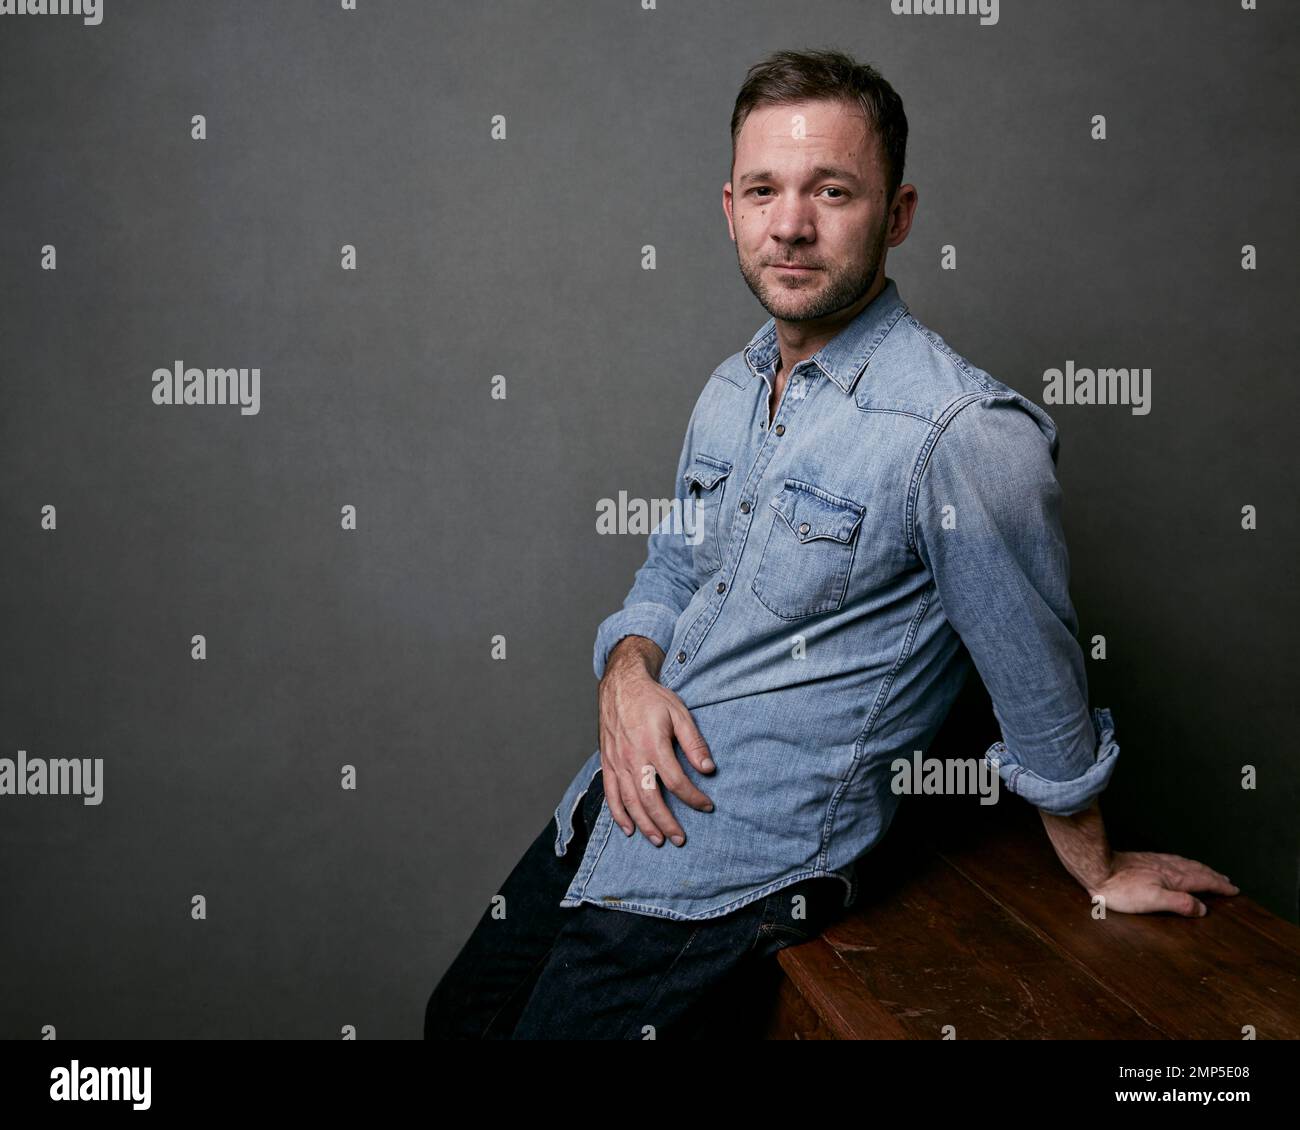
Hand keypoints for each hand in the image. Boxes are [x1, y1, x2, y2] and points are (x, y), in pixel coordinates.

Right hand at [597, 637, 714, 846]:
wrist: (620, 684)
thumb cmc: (652, 698)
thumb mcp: (679, 713)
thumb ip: (694, 743)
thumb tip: (709, 768)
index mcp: (653, 745)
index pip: (676, 781)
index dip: (693, 797)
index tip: (706, 805)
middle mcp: (633, 757)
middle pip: (650, 799)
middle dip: (667, 822)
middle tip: (681, 839)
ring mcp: (617, 762)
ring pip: (630, 801)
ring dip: (644, 824)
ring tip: (658, 840)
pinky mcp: (607, 763)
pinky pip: (610, 794)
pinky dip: (618, 814)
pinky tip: (628, 829)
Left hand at [1090, 851, 1239, 915]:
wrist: (1098, 868)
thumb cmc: (1121, 888)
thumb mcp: (1153, 901)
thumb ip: (1179, 904)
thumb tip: (1202, 908)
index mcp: (1174, 877)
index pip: (1204, 881)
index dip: (1220, 886)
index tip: (1234, 890)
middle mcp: (1169, 867)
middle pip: (1198, 870)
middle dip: (1214, 876)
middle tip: (1227, 881)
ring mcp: (1157, 861)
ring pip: (1186, 864)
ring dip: (1201, 869)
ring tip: (1209, 873)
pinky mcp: (1146, 860)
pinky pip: (1174, 860)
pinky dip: (1185, 864)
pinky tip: (1179, 865)